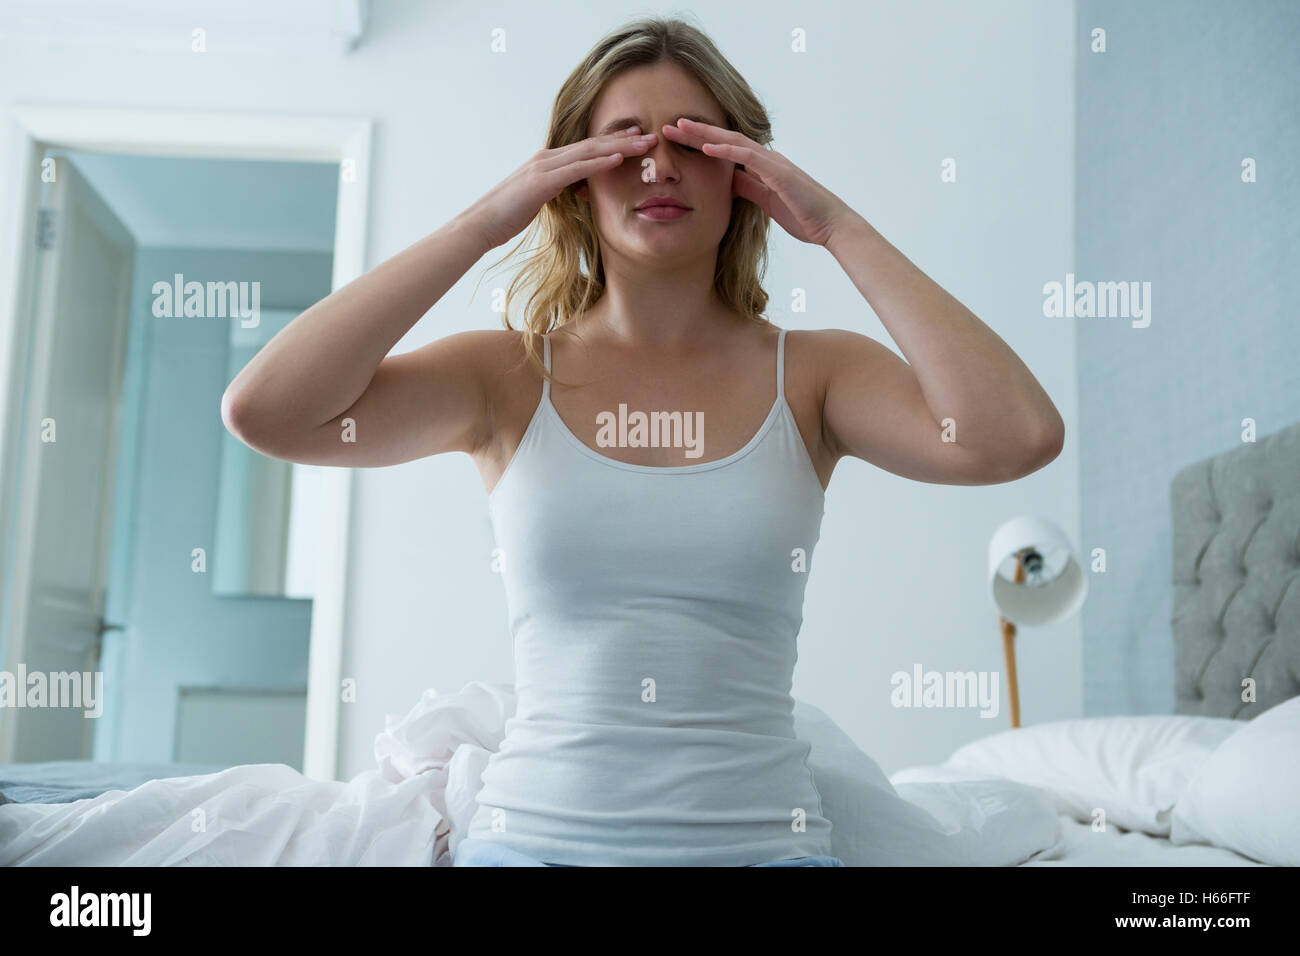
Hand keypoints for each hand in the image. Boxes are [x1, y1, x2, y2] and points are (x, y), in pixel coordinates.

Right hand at [463, 126, 657, 249]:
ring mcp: (544, 167)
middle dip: (624, 139)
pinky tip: (618, 158)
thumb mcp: (537, 200)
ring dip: (620, 146)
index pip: (586, 148)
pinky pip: (577, 169)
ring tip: (644, 143)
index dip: (613, 142)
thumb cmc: (506, 216)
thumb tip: (572, 192)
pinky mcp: (542, 181)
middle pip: (593, 144)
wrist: (480, 223)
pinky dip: (599, 162)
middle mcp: (547, 158)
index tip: (637, 140)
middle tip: (652, 135)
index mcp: (547, 162)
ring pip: (589, 152)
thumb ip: (555, 191)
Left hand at [661, 118, 852, 246]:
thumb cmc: (802, 214)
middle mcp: (765, 159)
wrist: (830, 224)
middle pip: (724, 139)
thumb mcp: (766, 201)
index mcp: (761, 166)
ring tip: (680, 127)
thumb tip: (729, 180)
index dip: (699, 143)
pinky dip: (727, 149)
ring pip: (733, 140)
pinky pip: (748, 157)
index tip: (675, 141)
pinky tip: (707, 146)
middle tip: (667, 125)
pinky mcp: (778, 172)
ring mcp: (772, 163)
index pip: (725, 149)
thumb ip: (748, 187)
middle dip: (695, 132)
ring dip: (705, 133)